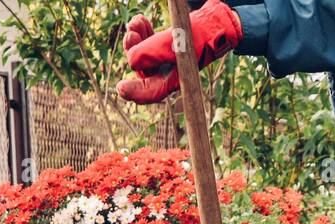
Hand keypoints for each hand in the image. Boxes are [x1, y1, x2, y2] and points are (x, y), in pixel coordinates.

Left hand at [116, 0, 242, 104]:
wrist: (214, 24)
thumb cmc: (196, 36)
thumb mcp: (170, 44)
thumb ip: (148, 53)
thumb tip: (131, 61)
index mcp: (173, 81)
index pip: (150, 92)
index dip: (134, 92)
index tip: (120, 87)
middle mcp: (168, 74)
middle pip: (142, 70)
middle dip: (133, 51)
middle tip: (131, 34)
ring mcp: (167, 62)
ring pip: (143, 55)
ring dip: (136, 38)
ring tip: (137, 21)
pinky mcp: (166, 48)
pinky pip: (148, 44)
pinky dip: (142, 32)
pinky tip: (141, 20)